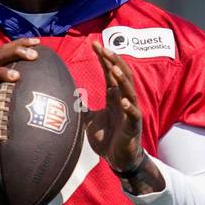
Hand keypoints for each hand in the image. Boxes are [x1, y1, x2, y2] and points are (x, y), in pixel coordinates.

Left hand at [87, 42, 164, 192]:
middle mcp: (124, 101)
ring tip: (114, 68)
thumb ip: (83, 108)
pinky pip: (133, 115)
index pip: (110, 73)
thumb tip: (71, 97)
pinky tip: (123, 102)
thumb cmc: (107, 139)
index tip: (94, 44)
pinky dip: (129, 108)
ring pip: (129, 91)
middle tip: (103, 48)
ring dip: (122, 79)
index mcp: (115, 97)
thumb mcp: (90, 121)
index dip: (104, 59)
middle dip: (113, 61)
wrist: (118, 160)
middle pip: (121, 76)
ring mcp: (131, 113)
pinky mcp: (134, 127)